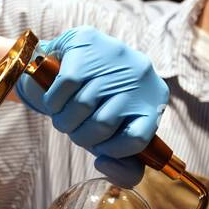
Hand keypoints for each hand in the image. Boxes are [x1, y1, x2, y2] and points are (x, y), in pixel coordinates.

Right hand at [14, 26, 167, 186]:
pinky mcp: (87, 44)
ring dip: (64, 121)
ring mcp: (115, 56)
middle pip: (103, 124)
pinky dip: (54, 102)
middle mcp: (141, 75)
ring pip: (82, 107)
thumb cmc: (98, 106)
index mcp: (154, 100)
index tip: (100, 151)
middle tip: (75, 129)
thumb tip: (103, 163)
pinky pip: (65, 88)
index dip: (113, 151)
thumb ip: (123, 164)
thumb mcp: (115, 134)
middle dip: (80, 136)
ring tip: (63, 117)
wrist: (72, 59)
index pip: (139, 139)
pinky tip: (55, 101)